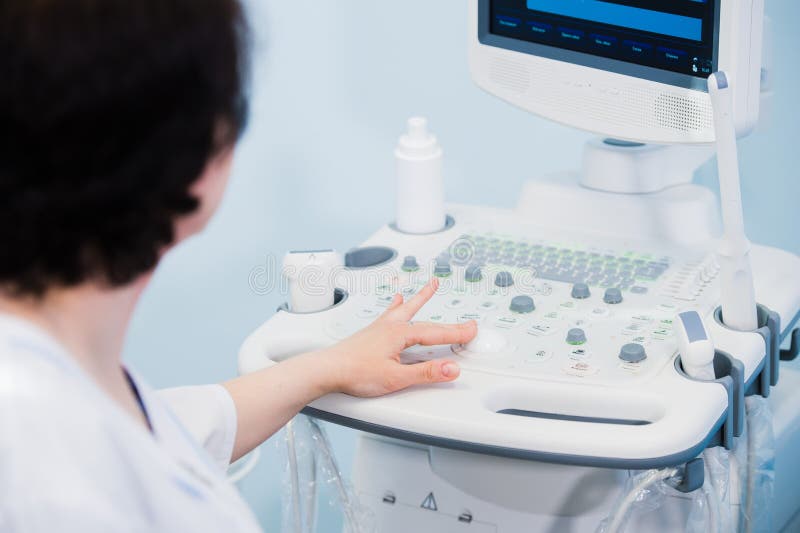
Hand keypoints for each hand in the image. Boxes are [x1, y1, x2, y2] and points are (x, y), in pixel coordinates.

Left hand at [318, 278, 476, 397]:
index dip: (457, 333)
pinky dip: (397, 306)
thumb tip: (451, 369)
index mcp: (399, 334)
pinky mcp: (371, 333)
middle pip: (426, 322)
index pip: (436, 334)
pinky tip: (396, 300)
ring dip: (421, 298)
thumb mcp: (396, 377)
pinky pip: (390, 313)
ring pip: (407, 310)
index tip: (472, 332)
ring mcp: (380, 328)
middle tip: (466, 322)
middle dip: (448, 323)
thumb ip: (426, 373)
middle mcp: (391, 327)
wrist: (326, 369)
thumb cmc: (355, 372)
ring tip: (431, 286)